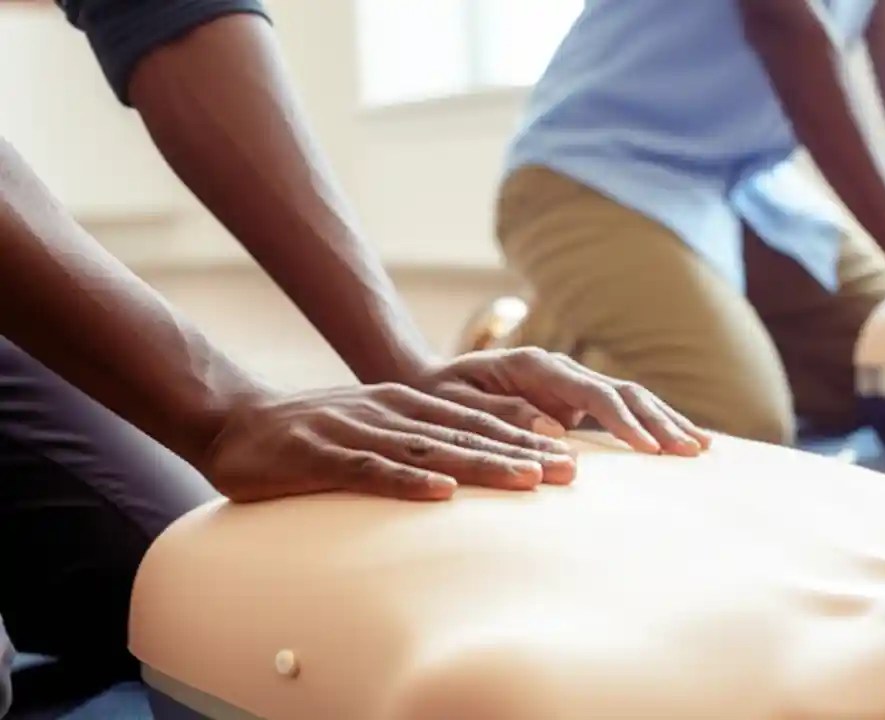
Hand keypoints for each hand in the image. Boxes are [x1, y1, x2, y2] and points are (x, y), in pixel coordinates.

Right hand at [202, 383, 579, 502]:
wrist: (234, 421)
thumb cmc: (313, 434)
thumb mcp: (375, 426)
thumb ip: (420, 439)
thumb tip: (471, 467)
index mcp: (408, 403)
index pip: (478, 419)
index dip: (525, 434)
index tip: (571, 452)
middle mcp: (391, 410)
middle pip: (467, 433)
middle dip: (522, 451)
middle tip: (569, 470)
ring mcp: (356, 430)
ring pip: (431, 450)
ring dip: (482, 464)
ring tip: (526, 479)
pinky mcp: (320, 455)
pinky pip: (370, 471)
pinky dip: (407, 482)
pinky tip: (440, 494)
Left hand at [419, 348, 712, 456]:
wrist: (431, 383)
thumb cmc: (438, 398)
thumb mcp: (456, 406)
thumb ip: (502, 413)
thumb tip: (553, 429)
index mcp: (534, 365)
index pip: (591, 392)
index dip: (623, 421)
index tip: (649, 449)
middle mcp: (562, 370)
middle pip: (623, 391)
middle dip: (660, 422)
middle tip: (691, 452)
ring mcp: (573, 385)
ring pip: (632, 397)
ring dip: (667, 421)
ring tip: (703, 448)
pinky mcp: (578, 402)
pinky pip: (624, 411)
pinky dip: (654, 425)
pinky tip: (682, 441)